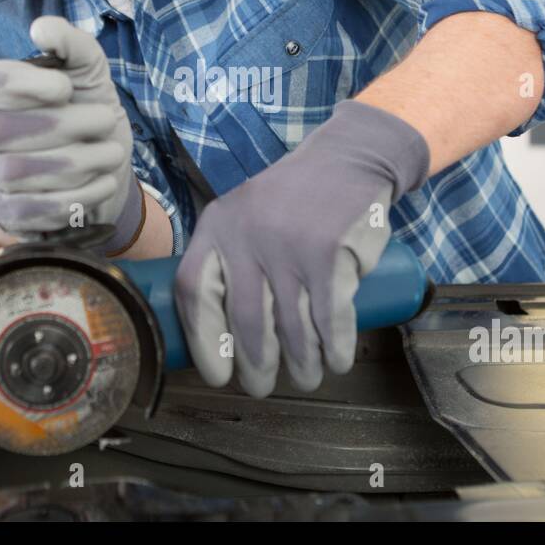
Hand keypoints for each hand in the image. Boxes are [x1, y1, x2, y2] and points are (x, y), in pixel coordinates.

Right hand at [0, 16, 142, 250]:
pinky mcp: (8, 215)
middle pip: (0, 130)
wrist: (108, 173)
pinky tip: (103, 181)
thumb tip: (42, 28)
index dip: (18, 83)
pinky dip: (75, 195)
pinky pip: (31, 209)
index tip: (64, 87)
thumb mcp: (92, 76)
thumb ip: (73, 45)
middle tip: (104, 119)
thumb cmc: (92, 116)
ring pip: (17, 172)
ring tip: (111, 152)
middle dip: (61, 125)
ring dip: (76, 161)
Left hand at [173, 99, 428, 396]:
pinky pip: (330, 317)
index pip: (195, 291)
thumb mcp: (246, 214)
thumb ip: (228, 258)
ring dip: (300, 364)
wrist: (349, 158)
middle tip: (262, 386)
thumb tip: (219, 332)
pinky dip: (335, 348)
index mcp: (218, 227)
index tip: (218, 374)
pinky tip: (337, 361)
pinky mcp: (331, 254)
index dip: (204, 341)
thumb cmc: (293, 198)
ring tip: (305, 378)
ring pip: (291, 327)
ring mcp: (290, 246)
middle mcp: (248, 236)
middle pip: (245, 320)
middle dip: (256, 365)